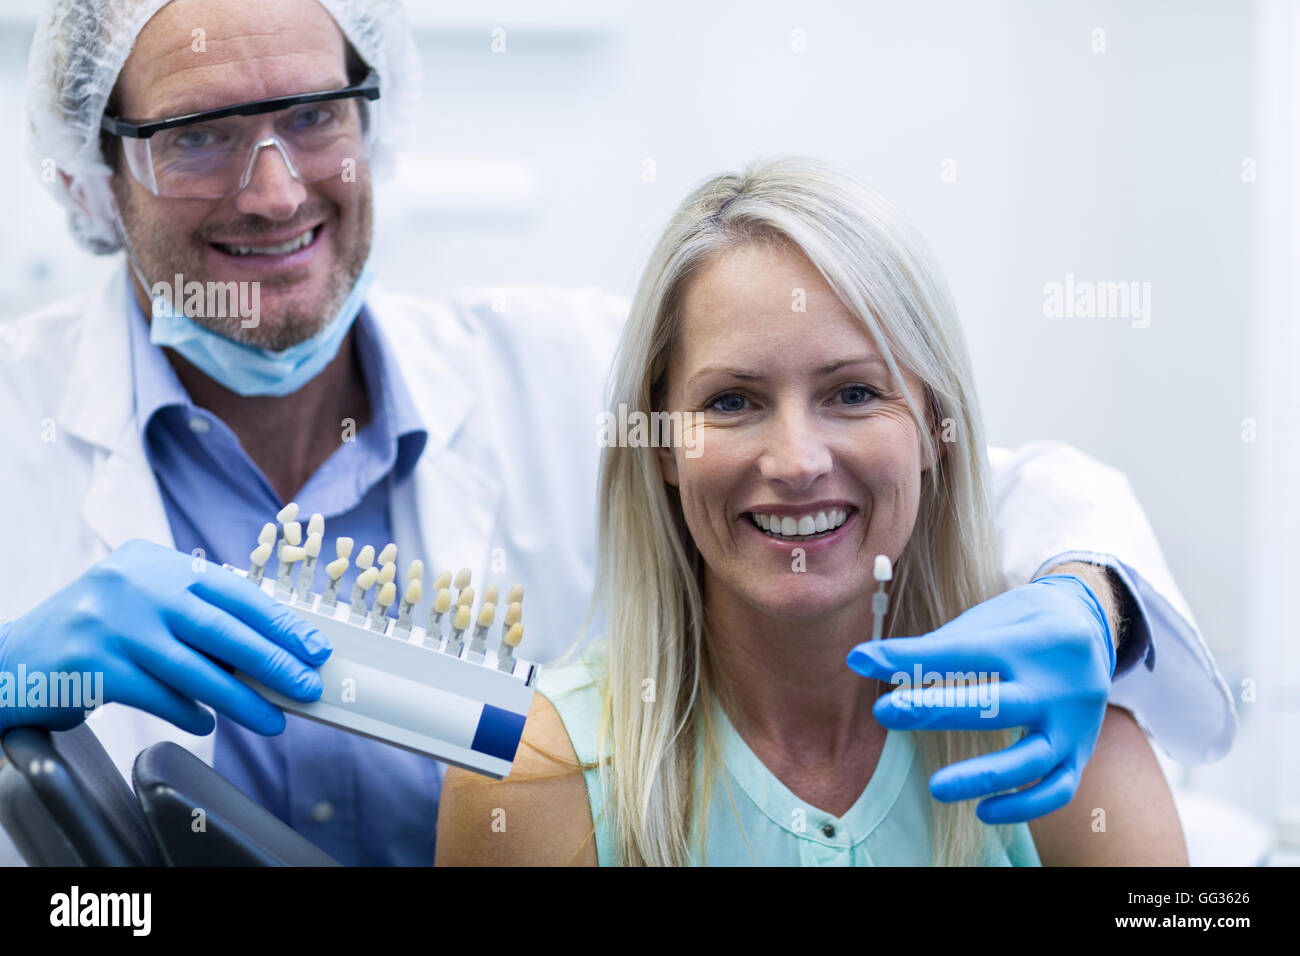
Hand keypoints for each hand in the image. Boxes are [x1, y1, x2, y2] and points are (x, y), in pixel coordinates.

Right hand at [0, 538, 330, 736]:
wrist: (11, 659)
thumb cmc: (96, 631)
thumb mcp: (142, 601)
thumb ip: (195, 612)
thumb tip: (272, 645)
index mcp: (155, 562)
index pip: (233, 590)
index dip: (279, 621)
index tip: (315, 646)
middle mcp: (132, 586)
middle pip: (220, 629)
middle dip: (272, 660)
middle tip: (307, 685)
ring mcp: (108, 625)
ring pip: (193, 669)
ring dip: (240, 699)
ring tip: (272, 719)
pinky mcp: (89, 666)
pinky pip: (155, 696)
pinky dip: (188, 712)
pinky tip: (208, 723)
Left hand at [845, 574, 1113, 823]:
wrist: (1093, 627)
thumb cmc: (1023, 622)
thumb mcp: (989, 617)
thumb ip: (939, 644)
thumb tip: (871, 661)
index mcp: (1028, 642)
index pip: (962, 653)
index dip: (909, 658)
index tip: (861, 659)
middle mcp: (1055, 686)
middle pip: (995, 705)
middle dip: (937, 710)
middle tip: (885, 712)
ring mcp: (1073, 723)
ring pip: (1032, 759)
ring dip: (982, 777)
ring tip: (934, 787)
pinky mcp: (1081, 752)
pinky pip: (1058, 790)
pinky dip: (1022, 806)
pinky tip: (982, 810)